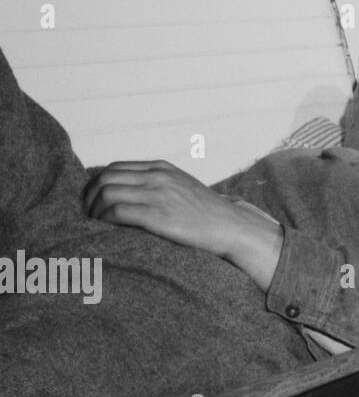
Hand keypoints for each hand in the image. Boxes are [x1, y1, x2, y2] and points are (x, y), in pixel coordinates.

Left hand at [84, 161, 283, 289]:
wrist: (231, 226)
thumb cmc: (206, 213)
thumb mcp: (182, 186)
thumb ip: (158, 183)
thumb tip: (129, 191)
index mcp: (162, 168)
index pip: (115, 167)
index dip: (97, 184)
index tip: (94, 201)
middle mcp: (158, 176)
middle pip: (105, 177)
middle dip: (90, 196)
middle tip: (89, 213)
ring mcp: (158, 194)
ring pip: (107, 193)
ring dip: (94, 210)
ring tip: (96, 223)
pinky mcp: (158, 215)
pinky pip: (117, 211)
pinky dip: (105, 219)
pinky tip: (107, 228)